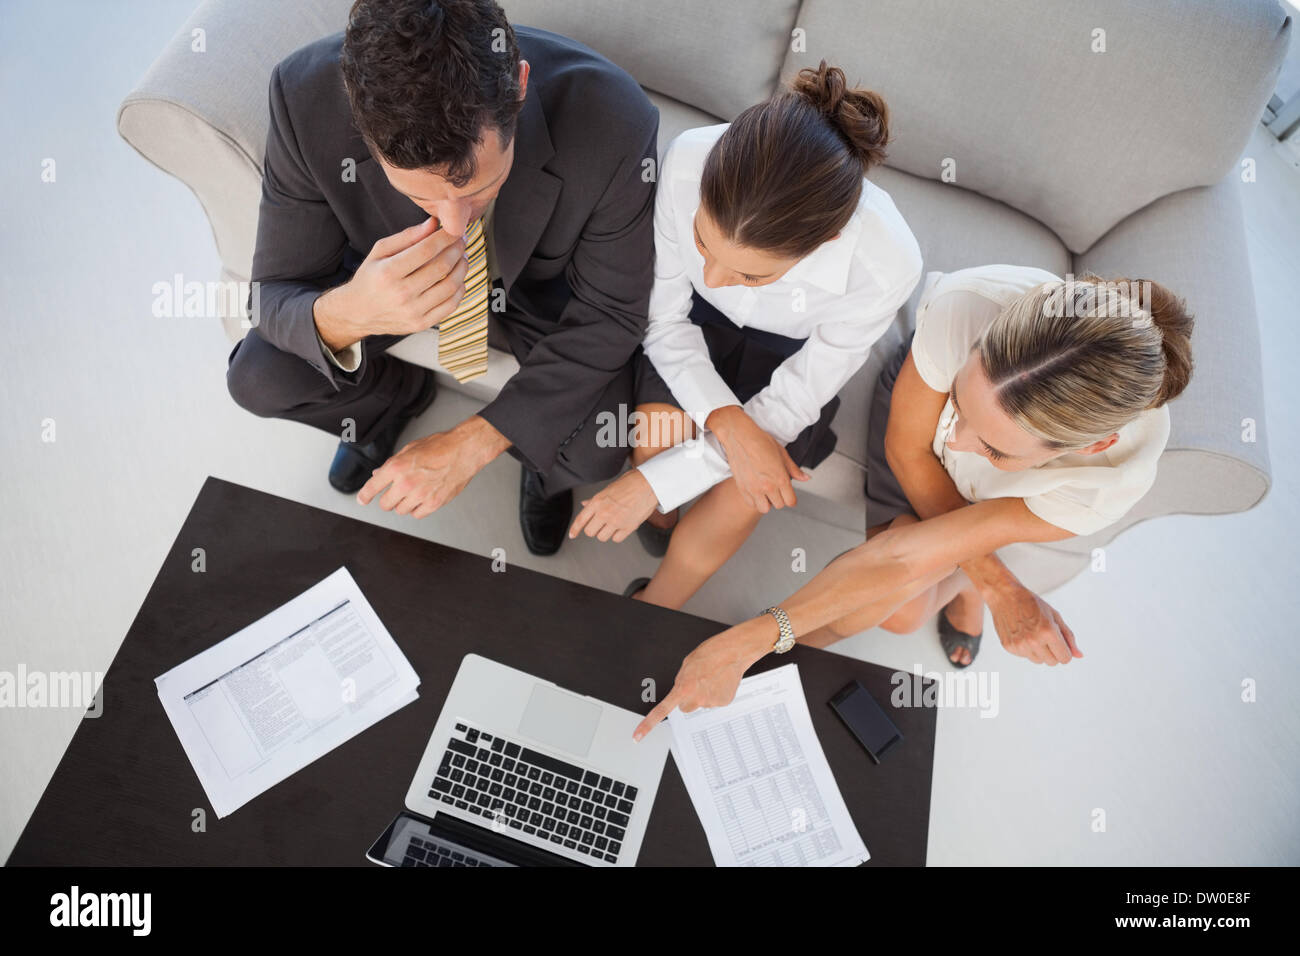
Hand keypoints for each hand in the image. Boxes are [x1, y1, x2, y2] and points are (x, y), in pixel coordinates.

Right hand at [314, 217, 468, 350]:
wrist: (359, 312)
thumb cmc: (371, 277)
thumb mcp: (380, 251)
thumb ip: (407, 236)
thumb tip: (434, 223)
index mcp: (388, 272)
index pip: (426, 250)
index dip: (446, 237)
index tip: (454, 230)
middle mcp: (401, 293)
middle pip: (441, 267)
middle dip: (457, 250)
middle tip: (461, 241)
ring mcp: (413, 311)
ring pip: (451, 286)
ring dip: (462, 268)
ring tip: (462, 257)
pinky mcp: (421, 324)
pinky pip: (451, 305)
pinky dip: (460, 289)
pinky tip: (458, 278)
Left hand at [356, 416, 506, 517]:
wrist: (464, 451)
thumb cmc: (440, 446)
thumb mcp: (410, 449)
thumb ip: (392, 464)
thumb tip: (379, 475)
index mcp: (396, 467)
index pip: (372, 487)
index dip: (364, 496)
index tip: (362, 500)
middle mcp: (406, 482)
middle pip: (385, 504)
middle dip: (388, 499)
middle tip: (395, 493)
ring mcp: (420, 495)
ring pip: (400, 510)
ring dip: (403, 504)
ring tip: (414, 492)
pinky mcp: (433, 503)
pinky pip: (417, 514)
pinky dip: (417, 509)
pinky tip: (423, 498)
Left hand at [568, 469, 659, 542]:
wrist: (649, 484)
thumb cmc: (630, 483)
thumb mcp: (608, 489)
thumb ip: (595, 500)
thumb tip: (585, 505)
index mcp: (598, 501)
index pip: (581, 520)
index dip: (574, 529)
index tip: (572, 535)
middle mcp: (605, 513)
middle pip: (590, 532)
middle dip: (594, 529)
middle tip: (600, 524)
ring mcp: (616, 521)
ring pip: (602, 537)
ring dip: (605, 532)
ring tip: (612, 524)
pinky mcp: (628, 527)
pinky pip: (616, 539)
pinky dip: (617, 535)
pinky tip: (621, 526)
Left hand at [632, 621, 770, 740]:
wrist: (732, 652)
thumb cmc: (710, 653)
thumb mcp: (687, 665)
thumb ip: (681, 681)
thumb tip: (681, 690)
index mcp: (683, 688)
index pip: (662, 710)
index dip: (648, 725)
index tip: (638, 736)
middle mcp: (696, 698)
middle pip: (685, 708)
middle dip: (688, 698)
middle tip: (696, 684)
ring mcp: (710, 702)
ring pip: (701, 703)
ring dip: (704, 693)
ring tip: (711, 678)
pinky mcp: (723, 702)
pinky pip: (714, 701)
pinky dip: (716, 693)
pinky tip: (720, 681)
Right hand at [706, 405, 809, 512]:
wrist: (739, 436)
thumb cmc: (760, 441)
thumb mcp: (782, 453)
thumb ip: (794, 469)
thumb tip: (805, 478)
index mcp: (780, 478)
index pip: (791, 501)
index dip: (792, 498)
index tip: (789, 494)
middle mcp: (767, 486)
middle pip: (779, 505)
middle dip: (780, 498)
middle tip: (777, 488)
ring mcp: (753, 489)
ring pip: (764, 508)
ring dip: (767, 502)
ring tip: (766, 492)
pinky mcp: (742, 488)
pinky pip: (751, 504)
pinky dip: (755, 500)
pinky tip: (756, 491)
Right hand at [987, 584, 1081, 664]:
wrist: (1004, 595)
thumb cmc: (1031, 603)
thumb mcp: (1055, 616)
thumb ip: (1068, 637)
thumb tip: (1079, 655)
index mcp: (1048, 632)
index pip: (1065, 658)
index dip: (1065, 651)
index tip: (1059, 642)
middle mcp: (1033, 641)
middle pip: (1052, 662)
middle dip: (1053, 651)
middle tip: (1046, 636)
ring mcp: (1020, 645)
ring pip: (1039, 661)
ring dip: (1039, 651)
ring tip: (1033, 634)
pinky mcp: (1009, 647)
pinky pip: (1025, 656)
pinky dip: (1026, 648)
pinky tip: (1022, 634)